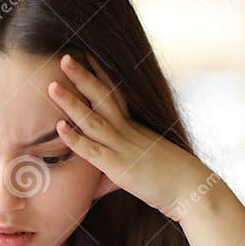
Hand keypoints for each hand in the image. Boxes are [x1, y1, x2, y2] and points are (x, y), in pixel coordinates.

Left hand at [47, 53, 216, 220]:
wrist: (192, 189)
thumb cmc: (169, 180)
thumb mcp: (143, 165)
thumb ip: (118, 168)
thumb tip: (99, 181)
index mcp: (133, 128)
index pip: (114, 95)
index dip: (100, 76)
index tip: (86, 56)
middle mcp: (127, 132)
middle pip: (102, 98)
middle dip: (82, 77)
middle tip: (64, 58)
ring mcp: (122, 147)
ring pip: (92, 120)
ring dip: (71, 102)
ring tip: (52, 85)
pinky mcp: (118, 166)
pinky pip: (93, 150)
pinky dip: (75, 139)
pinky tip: (60, 126)